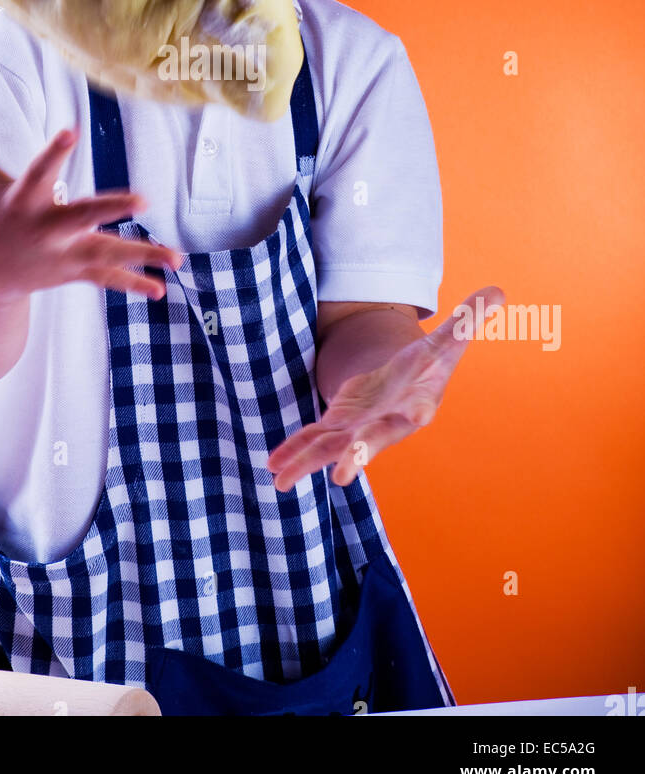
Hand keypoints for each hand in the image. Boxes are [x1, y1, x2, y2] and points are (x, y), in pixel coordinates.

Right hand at [0, 106, 183, 302]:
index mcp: (22, 200)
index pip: (39, 170)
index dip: (54, 152)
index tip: (71, 131)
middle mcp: (45, 228)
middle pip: (81, 216)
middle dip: (110, 208)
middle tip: (143, 199)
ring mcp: (60, 254)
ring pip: (106, 252)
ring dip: (142, 255)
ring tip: (178, 258)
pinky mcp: (71, 272)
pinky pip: (105, 279)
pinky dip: (133, 283)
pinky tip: (162, 289)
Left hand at [266, 286, 504, 490]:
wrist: (408, 386)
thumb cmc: (430, 365)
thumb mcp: (447, 341)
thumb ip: (467, 320)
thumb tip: (499, 291)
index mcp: (418, 403)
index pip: (418, 409)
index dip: (413, 416)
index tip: (416, 420)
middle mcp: (388, 423)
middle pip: (372, 439)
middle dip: (357, 455)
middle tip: (342, 475)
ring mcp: (361, 426)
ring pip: (333, 447)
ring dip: (308, 462)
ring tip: (282, 482)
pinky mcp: (340, 423)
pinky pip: (315, 439)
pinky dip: (295, 450)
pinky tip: (274, 466)